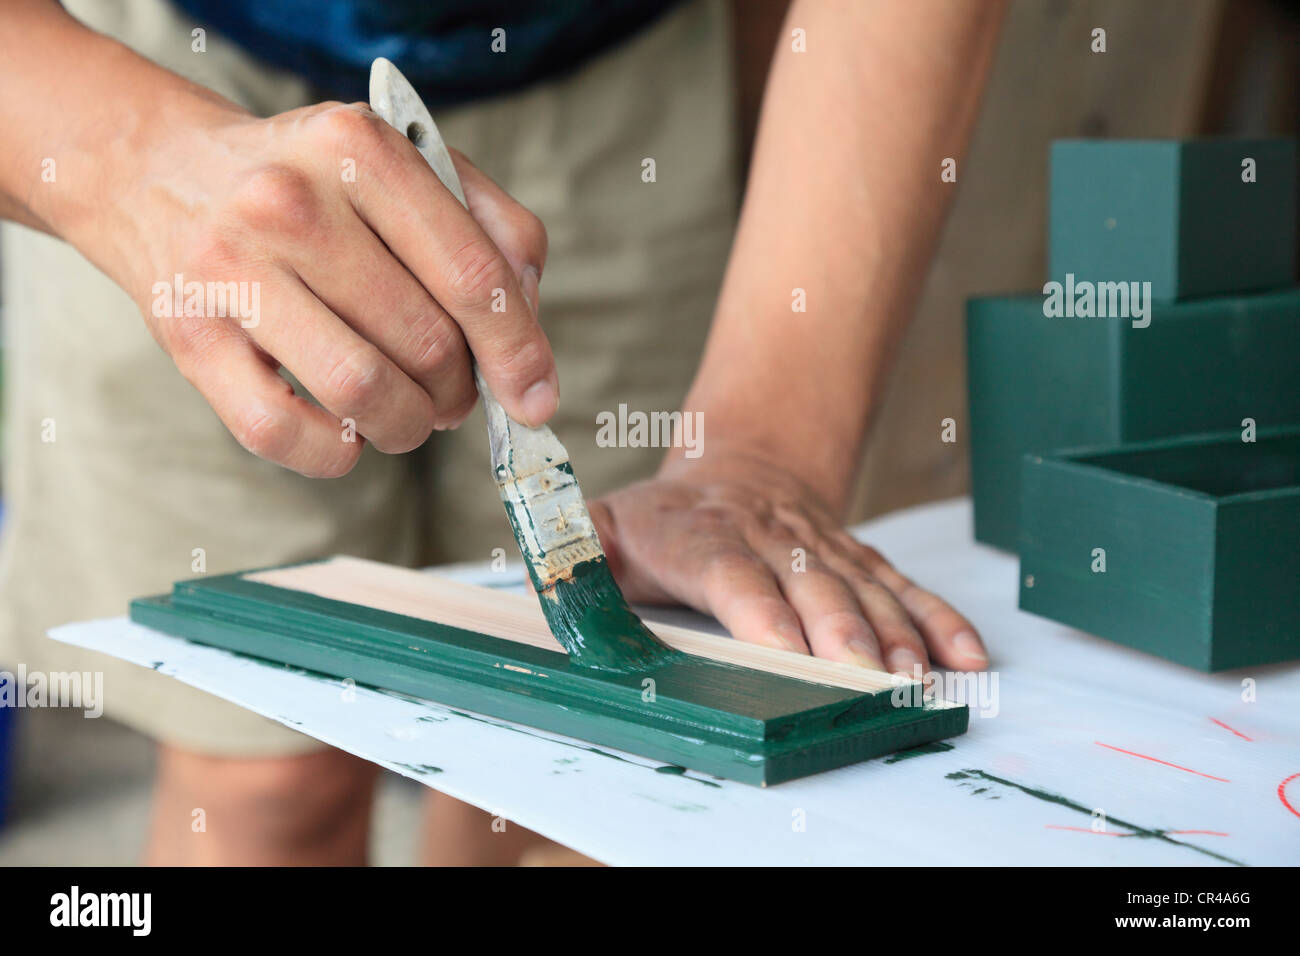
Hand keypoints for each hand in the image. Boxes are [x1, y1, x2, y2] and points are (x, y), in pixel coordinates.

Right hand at [68, 96, 554, 476]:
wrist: (157, 171)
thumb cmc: (306, 182)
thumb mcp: (401, 167)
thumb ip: (489, 228)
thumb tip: (529, 322)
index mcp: (359, 150)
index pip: (470, 274)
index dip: (517, 351)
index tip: (536, 397)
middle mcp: (289, 202)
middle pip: (425, 341)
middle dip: (459, 392)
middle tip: (454, 397)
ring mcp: (230, 270)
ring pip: (362, 389)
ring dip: (407, 425)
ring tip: (409, 415)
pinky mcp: (187, 337)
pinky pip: (279, 431)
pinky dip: (333, 453)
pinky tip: (348, 435)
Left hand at [590, 449, 987, 674]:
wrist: (739, 463)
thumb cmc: (662, 517)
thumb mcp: (600, 527)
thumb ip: (570, 555)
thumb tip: (537, 579)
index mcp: (701, 536)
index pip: (733, 573)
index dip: (762, 611)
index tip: (787, 649)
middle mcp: (769, 538)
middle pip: (811, 586)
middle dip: (842, 633)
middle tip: (869, 678)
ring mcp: (820, 546)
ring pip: (864, 588)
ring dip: (896, 634)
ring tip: (920, 679)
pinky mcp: (857, 557)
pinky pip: (903, 585)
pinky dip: (937, 618)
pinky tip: (966, 654)